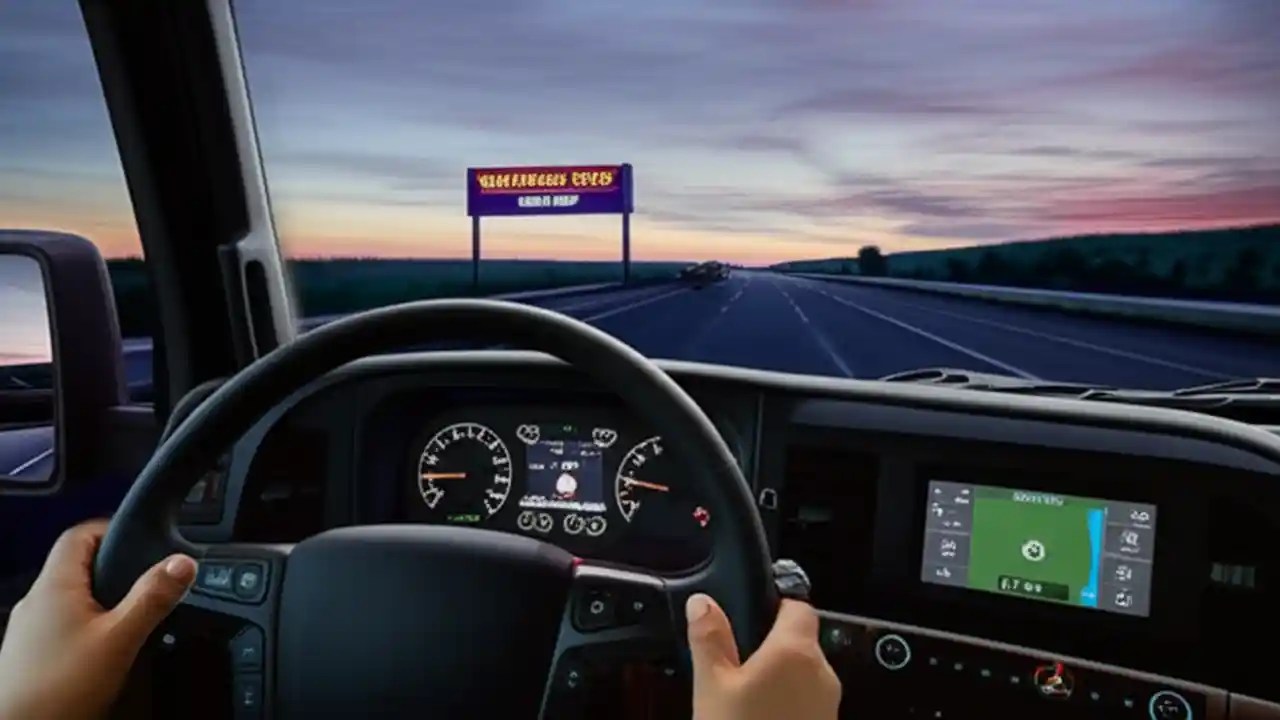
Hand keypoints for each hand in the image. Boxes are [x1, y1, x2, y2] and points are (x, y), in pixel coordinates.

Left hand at [0, 519, 196, 719]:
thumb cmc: (60, 689)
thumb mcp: (120, 639)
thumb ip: (153, 598)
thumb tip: (182, 563)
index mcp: (55, 586)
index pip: (80, 534)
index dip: (113, 530)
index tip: (142, 541)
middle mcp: (35, 602)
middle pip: (78, 567)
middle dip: (115, 572)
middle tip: (146, 585)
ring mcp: (28, 629)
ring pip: (71, 598)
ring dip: (102, 602)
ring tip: (131, 621)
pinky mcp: (28, 655)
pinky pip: (62, 626)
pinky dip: (87, 627)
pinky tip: (104, 652)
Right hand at [687, 593, 840, 719]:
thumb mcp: (712, 686)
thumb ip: (709, 638)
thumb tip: (703, 603)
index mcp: (796, 652)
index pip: (799, 607)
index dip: (776, 606)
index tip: (752, 616)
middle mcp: (822, 675)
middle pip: (801, 643)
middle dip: (772, 649)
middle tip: (735, 664)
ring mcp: (828, 707)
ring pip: (804, 677)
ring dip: (779, 681)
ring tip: (742, 699)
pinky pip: (806, 706)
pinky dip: (786, 707)